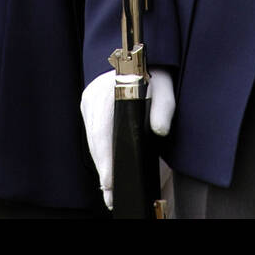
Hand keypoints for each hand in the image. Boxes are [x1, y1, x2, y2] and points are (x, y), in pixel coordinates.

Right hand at [80, 68, 174, 209]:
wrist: (144, 60)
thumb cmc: (156, 76)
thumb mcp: (165, 89)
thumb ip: (164, 108)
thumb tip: (159, 130)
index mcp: (109, 88)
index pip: (102, 129)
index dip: (104, 157)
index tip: (109, 180)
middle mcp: (94, 93)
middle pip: (95, 139)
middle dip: (103, 168)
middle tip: (110, 194)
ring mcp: (89, 99)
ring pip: (92, 139)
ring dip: (100, 162)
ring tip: (109, 188)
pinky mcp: (89, 105)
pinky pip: (92, 133)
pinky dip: (99, 150)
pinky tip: (106, 168)